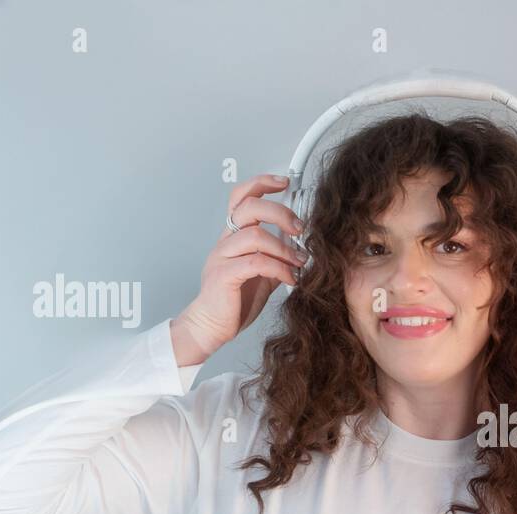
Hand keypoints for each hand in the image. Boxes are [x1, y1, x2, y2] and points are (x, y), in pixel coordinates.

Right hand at [171, 173, 308, 364]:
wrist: (212, 327)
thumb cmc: (235, 300)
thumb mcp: (264, 274)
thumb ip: (278, 257)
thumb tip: (304, 249)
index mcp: (233, 236)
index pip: (242, 197)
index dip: (262, 183)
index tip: (285, 182)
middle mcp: (226, 241)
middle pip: (249, 207)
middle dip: (279, 212)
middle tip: (299, 228)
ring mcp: (222, 257)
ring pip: (254, 235)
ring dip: (284, 247)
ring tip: (300, 262)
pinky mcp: (224, 275)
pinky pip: (256, 263)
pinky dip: (279, 269)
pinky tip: (290, 279)